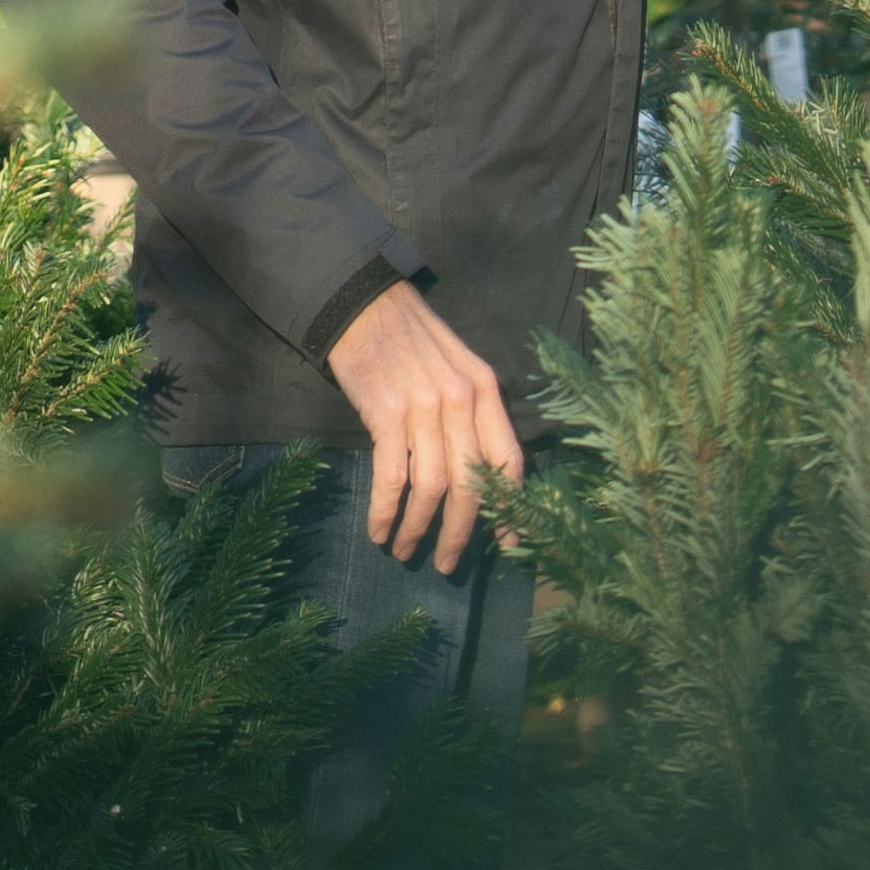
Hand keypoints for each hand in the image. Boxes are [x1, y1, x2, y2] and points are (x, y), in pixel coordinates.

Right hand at [326, 279, 525, 569]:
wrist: (360, 304)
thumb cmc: (408, 339)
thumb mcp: (456, 366)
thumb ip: (471, 411)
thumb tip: (477, 471)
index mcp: (485, 389)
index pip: (509, 459)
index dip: (509, 508)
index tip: (504, 544)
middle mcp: (461, 400)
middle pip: (471, 484)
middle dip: (459, 534)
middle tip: (447, 564)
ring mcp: (424, 407)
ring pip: (432, 488)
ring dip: (418, 529)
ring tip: (405, 552)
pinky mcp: (386, 413)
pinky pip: (392, 478)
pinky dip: (386, 512)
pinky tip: (379, 530)